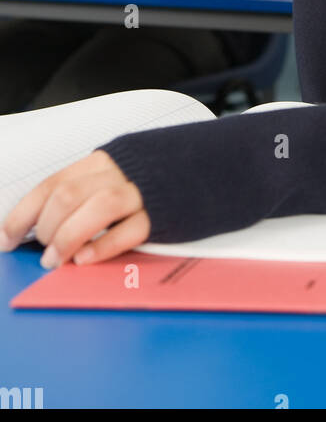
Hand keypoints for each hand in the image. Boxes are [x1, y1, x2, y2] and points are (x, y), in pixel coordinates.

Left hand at [0, 150, 150, 266]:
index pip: (52, 184)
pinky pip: (131, 228)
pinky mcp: (164, 213)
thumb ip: (86, 193)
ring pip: (97, 207)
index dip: (23, 213)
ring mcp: (143, 191)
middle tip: (43, 253)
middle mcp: (119, 171)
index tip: (6, 237)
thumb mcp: (116, 174)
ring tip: (58, 259)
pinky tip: (87, 258)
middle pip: (70, 195)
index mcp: (102, 161)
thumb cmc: (155, 178)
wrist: (209, 167)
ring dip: (69, 237)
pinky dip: (104, 245)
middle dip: (46, 229)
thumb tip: (43, 227)